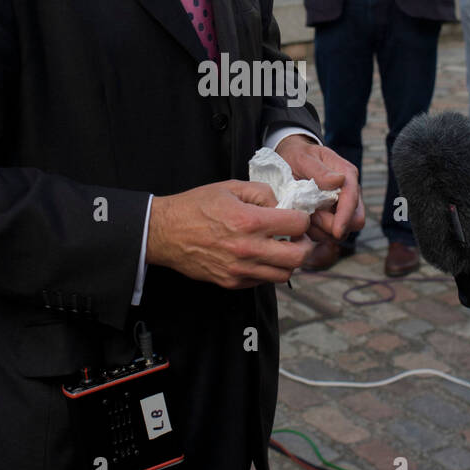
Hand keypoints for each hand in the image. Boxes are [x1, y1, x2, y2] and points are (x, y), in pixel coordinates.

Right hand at [147, 180, 313, 287]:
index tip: (297, 217)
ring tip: (280, 248)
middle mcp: (248, 249)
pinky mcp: (232, 282)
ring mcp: (240, 270)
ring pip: (284, 274)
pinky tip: (260, 257)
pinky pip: (263, 282)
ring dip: (288, 261)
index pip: (297, 224)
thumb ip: (262, 192)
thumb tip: (282, 205)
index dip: (302, 218)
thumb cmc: (196, 207)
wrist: (165, 232)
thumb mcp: (230, 187)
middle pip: (298, 256)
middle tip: (297, 237)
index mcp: (250, 221)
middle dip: (304, 245)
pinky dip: (268, 270)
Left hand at [273, 135, 363, 243]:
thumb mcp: (303, 158)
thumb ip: (319, 170)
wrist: (290, 159)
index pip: (353, 201)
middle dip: (334, 226)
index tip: (336, 231)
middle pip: (355, 221)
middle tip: (312, 217)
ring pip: (342, 232)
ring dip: (322, 230)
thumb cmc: (298, 155)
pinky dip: (316, 234)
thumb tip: (338, 180)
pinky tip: (303, 222)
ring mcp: (341, 207)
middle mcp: (349, 193)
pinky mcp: (332, 218)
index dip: (345, 217)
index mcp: (347, 175)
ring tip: (304, 216)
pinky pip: (328, 235)